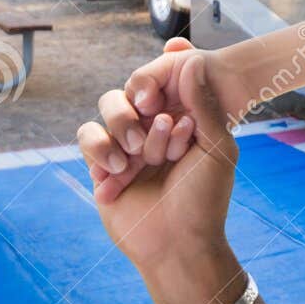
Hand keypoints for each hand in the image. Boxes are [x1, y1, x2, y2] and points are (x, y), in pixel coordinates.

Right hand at [87, 39, 254, 200]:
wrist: (178, 245)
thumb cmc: (205, 197)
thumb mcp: (216, 147)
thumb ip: (204, 103)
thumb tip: (194, 59)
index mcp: (184, 120)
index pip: (165, 85)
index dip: (165, 92)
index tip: (176, 118)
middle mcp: (154, 129)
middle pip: (133, 93)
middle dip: (142, 112)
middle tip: (158, 134)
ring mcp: (127, 146)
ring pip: (108, 111)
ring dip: (122, 130)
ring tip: (136, 160)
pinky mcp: (102, 166)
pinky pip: (88, 138)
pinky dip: (102, 151)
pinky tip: (121, 173)